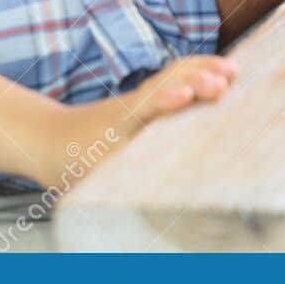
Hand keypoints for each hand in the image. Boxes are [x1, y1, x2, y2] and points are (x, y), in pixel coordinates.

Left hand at [43, 55, 236, 188]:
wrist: (50, 140)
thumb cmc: (74, 167)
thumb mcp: (94, 182)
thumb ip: (121, 190)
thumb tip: (156, 213)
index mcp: (116, 127)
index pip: (141, 108)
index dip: (163, 101)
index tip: (183, 97)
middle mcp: (130, 106)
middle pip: (163, 84)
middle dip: (193, 80)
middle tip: (222, 84)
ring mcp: (139, 97)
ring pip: (170, 74)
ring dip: (201, 71)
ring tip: (234, 71)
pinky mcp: (148, 96)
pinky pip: (174, 76)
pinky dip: (198, 71)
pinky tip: (223, 73)